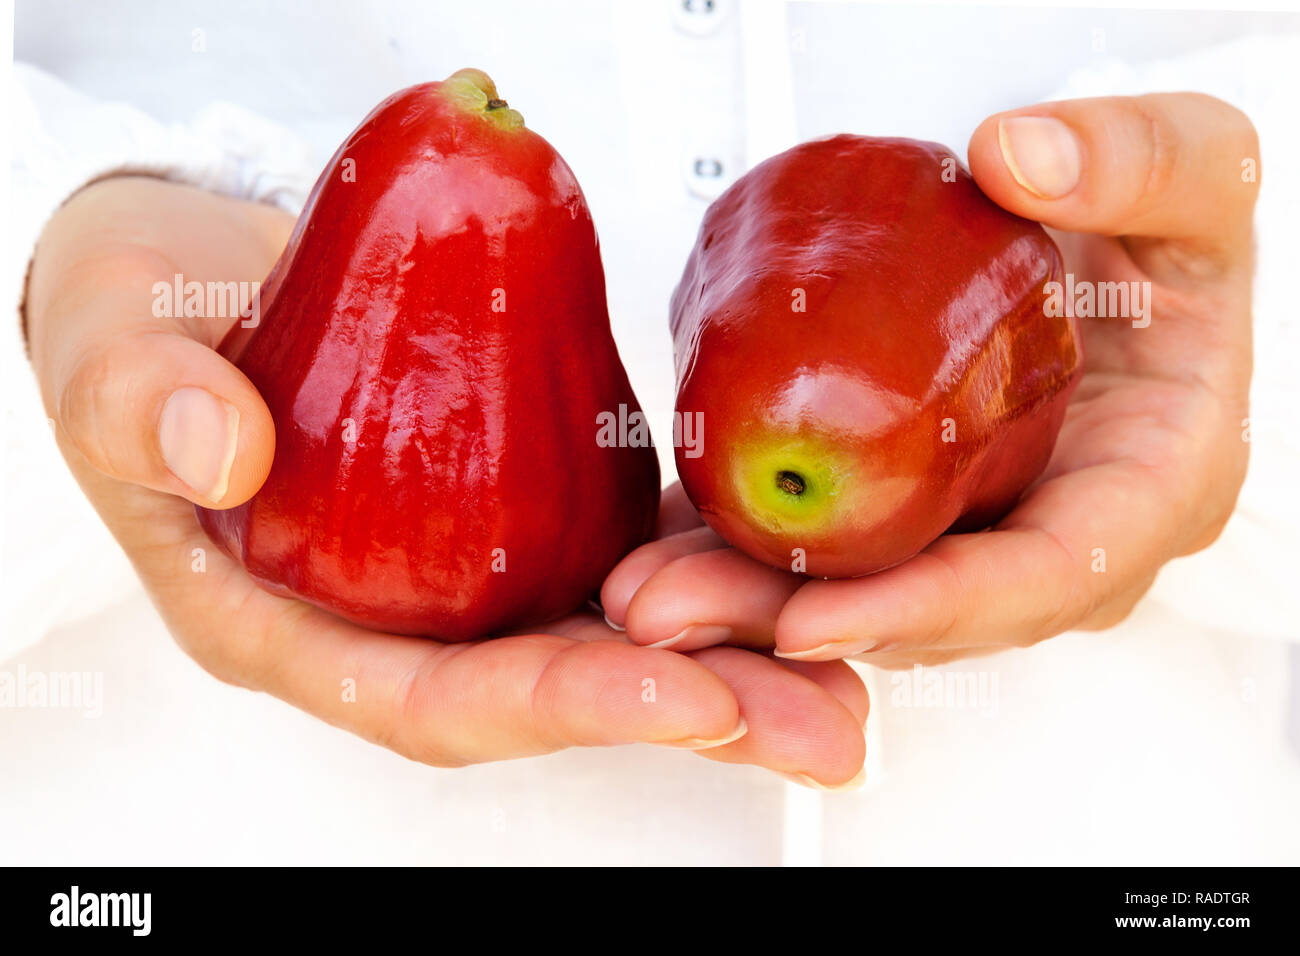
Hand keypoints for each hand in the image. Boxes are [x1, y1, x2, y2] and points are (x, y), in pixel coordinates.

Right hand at [25, 176, 866, 785]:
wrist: (195, 268)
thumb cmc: (138, 319)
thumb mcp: (106, 352)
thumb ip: (143, 407)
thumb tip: (220, 449)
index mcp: (295, 627)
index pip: (432, 697)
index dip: (554, 704)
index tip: (673, 694)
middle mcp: (398, 614)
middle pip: (553, 687)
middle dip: (690, 711)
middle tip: (816, 721)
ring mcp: (466, 562)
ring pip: (607, 632)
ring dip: (729, 658)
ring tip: (842, 675)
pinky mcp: (518, 498)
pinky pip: (618, 546)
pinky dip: (706, 565)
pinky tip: (789, 572)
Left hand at [603, 93, 1257, 667]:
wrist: (1119, 248)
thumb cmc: (1174, 236)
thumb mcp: (1201, 174)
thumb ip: (1135, 160)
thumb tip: (1016, 159)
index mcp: (1145, 491)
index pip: (1040, 578)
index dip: (928, 609)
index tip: (815, 615)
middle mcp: (1052, 537)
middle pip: (921, 608)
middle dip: (792, 621)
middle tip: (673, 613)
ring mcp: (974, 529)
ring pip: (858, 584)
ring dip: (745, 598)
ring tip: (643, 593)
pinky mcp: (912, 503)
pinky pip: (829, 536)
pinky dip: (745, 545)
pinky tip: (665, 545)